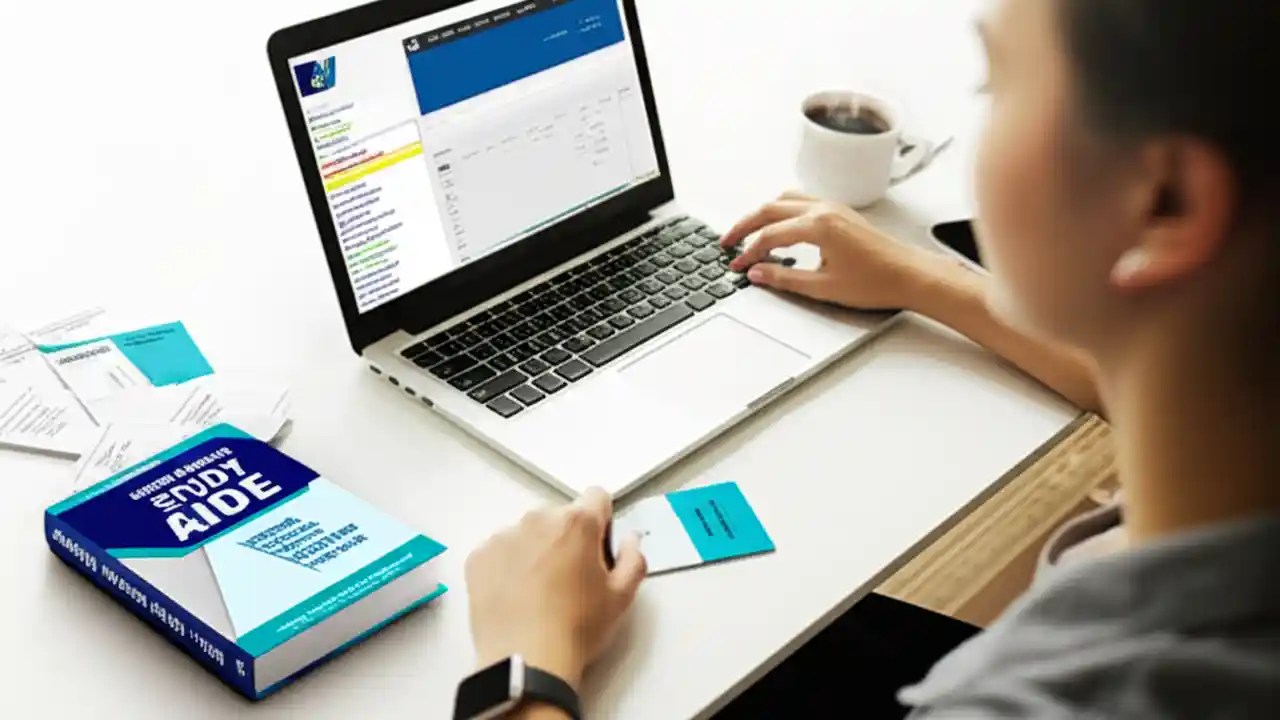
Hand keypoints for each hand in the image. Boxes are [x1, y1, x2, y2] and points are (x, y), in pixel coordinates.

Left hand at [465, 488, 646, 689]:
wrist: (525, 661)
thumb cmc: (577, 629)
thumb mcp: (621, 597)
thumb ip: (634, 558)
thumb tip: (629, 540)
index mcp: (578, 522)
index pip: (597, 497)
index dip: (602, 521)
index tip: (597, 548)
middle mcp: (538, 519)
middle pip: (560, 515)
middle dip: (567, 537)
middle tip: (570, 578)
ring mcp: (504, 536)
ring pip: (527, 532)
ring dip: (536, 549)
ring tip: (539, 591)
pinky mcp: (479, 557)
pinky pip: (499, 550)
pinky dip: (507, 565)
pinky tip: (515, 596)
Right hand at [720, 191, 945, 310]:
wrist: (912, 275)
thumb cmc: (878, 281)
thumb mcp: (824, 288)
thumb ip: (785, 279)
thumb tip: (758, 273)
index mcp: (818, 226)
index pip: (770, 236)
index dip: (748, 252)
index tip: (737, 266)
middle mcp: (824, 210)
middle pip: (770, 209)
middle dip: (745, 225)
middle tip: (727, 242)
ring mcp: (834, 208)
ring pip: (786, 199)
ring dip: (763, 214)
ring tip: (748, 232)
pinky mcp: (841, 213)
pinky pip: (802, 202)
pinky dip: (782, 211)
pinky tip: (779, 227)